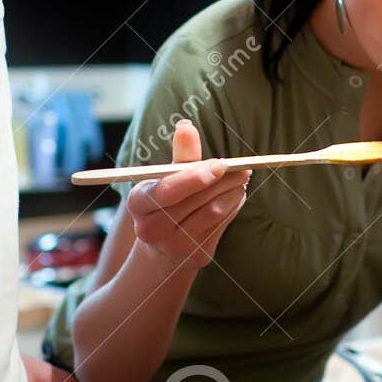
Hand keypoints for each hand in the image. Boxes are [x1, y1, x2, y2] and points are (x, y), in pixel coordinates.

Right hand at [127, 119, 250, 270]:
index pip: (167, 190)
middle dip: (224, 181)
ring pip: (213, 212)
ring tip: (241, 180)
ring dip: (233, 193)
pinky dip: (233, 207)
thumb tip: (186, 126)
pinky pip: (221, 225)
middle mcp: (151, 228)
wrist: (163, 247)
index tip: (221, 164)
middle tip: (242, 168)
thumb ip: (180, 155)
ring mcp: (173, 246)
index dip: (195, 177)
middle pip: (196, 200)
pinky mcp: (195, 256)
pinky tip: (236, 196)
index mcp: (139, 202)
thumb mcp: (167, 179)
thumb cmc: (166, 202)